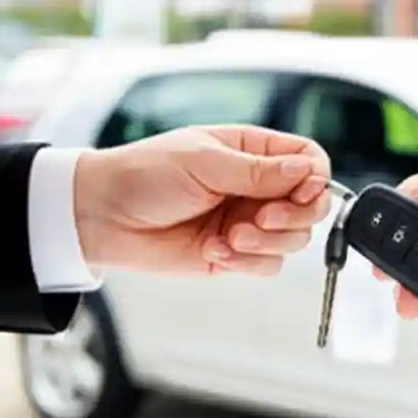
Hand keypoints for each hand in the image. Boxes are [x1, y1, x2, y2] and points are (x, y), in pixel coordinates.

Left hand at [73, 125, 330, 275]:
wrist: (102, 216)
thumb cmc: (144, 174)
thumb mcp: (205, 162)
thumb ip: (260, 171)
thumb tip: (307, 170)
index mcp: (252, 151)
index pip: (309, 161)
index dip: (314, 179)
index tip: (301, 192)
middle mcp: (257, 187)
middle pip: (310, 205)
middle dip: (293, 217)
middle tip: (262, 217)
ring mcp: (248, 221)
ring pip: (293, 240)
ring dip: (266, 242)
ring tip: (228, 236)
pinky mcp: (236, 254)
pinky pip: (267, 265)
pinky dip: (246, 262)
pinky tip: (213, 249)